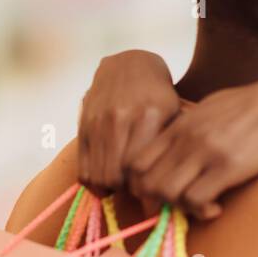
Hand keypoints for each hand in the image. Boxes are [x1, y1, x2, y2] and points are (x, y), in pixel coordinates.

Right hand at [77, 51, 179, 196]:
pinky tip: (107, 179)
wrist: (129, 64)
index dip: (146, 189)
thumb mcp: (174, 113)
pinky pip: (83, 169)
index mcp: (149, 116)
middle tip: (137, 192)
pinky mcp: (83, 126)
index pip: (141, 169)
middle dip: (127, 192)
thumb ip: (169, 145)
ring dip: (110, 189)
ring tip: (122, 186)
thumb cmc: (158, 95)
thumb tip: (169, 187)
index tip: (153, 192)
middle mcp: (121, 118)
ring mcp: (98, 122)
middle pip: (116, 177)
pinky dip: (93, 182)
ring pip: (98, 176)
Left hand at [129, 72, 257, 218]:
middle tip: (178, 206)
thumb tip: (178, 144)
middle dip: (155, 202)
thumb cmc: (256, 106)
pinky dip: (201, 211)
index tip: (162, 193)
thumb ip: (190, 126)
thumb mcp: (213, 108)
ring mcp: (205, 152)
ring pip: (165, 193)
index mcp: (180, 125)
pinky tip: (216, 208)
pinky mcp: (228, 166)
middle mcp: (186, 138)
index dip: (142, 184)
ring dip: (178, 208)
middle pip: (144, 182)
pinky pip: (196, 200)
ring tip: (200, 207)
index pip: (135, 162)